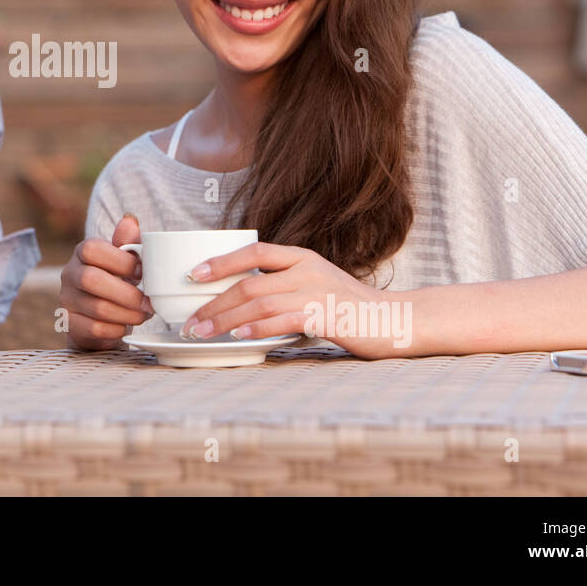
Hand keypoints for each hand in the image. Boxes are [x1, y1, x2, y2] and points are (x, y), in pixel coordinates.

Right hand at [59, 214, 154, 349]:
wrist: (100, 317)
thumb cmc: (116, 282)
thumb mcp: (124, 261)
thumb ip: (128, 243)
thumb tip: (130, 220)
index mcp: (83, 252)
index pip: (93, 249)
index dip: (121, 261)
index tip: (142, 272)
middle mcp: (69, 273)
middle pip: (91, 280)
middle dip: (127, 294)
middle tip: (148, 303)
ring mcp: (66, 299)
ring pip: (97, 308)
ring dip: (128, 314)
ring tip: (143, 314)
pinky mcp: (69, 324)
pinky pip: (95, 329)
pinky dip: (117, 329)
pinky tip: (126, 325)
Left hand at [177, 243, 409, 358]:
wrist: (396, 320)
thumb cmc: (351, 308)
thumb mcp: (316, 284)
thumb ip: (285, 286)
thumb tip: (242, 300)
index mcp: (302, 257)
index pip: (254, 250)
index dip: (221, 261)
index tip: (193, 275)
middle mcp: (307, 269)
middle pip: (249, 282)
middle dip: (213, 302)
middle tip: (189, 322)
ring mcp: (317, 291)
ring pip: (259, 301)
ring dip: (225, 319)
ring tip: (203, 333)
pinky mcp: (326, 316)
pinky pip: (283, 320)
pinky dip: (257, 328)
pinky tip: (239, 336)